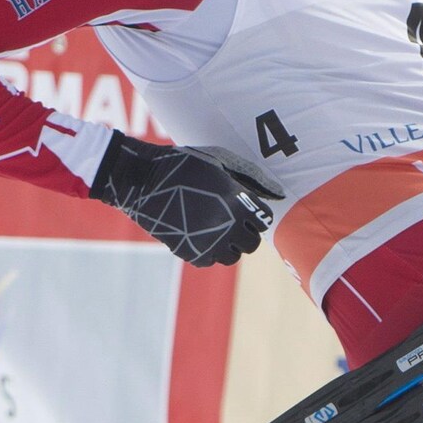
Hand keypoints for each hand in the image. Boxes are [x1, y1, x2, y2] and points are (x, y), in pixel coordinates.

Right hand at [90, 134, 285, 266]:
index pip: (264, 220)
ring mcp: (207, 241)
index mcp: (238, 202)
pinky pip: (210, 261)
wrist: (143, 179)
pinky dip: (209, 251)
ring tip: (216, 228)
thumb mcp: (222, 162)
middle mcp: (227, 225)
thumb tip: (279, 195)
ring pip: (232, 256)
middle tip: (232, 219)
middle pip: (251, 243)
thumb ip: (253, 179)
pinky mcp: (189, 252)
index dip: (256, 213)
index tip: (245, 207)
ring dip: (229, 244)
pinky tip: (201, 234)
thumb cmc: (186, 165)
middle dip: (246, 232)